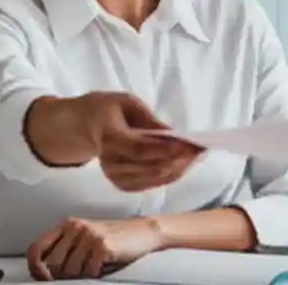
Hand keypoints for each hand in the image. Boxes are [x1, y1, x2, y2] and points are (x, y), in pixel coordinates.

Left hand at [27, 216, 163, 280]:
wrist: (143, 231)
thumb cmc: (114, 238)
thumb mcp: (84, 238)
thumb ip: (64, 248)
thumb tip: (44, 271)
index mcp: (68, 225)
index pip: (36, 248)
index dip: (34, 267)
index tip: (43, 277)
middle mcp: (76, 227)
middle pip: (52, 264)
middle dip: (63, 274)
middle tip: (80, 270)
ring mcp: (88, 236)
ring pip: (70, 272)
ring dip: (83, 274)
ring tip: (95, 265)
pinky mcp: (102, 247)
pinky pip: (89, 272)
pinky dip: (97, 274)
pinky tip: (104, 264)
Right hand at [77, 92, 203, 191]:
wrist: (85, 126)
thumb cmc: (109, 109)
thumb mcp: (127, 102)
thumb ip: (149, 119)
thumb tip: (173, 135)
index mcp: (109, 137)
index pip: (139, 149)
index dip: (166, 150)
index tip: (190, 145)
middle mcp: (110, 162)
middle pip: (151, 168)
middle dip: (180, 159)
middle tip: (202, 149)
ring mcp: (115, 177)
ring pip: (155, 178)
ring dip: (180, 168)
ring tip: (198, 155)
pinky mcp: (121, 184)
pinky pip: (152, 184)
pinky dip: (172, 174)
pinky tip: (185, 163)